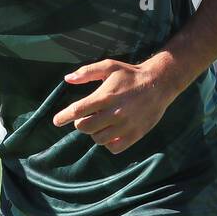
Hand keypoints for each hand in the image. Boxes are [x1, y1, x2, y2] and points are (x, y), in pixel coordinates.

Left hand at [51, 57, 180, 153]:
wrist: (160, 83)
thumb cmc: (131, 74)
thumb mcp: (109, 67)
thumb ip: (87, 72)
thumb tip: (67, 79)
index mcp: (105, 96)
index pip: (78, 110)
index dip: (63, 117)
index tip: (56, 121)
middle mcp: (114, 112)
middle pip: (85, 127)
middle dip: (80, 124)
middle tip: (84, 118)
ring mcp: (126, 125)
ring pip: (98, 139)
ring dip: (94, 133)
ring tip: (99, 124)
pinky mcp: (135, 134)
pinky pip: (114, 148)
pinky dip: (108, 144)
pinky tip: (110, 134)